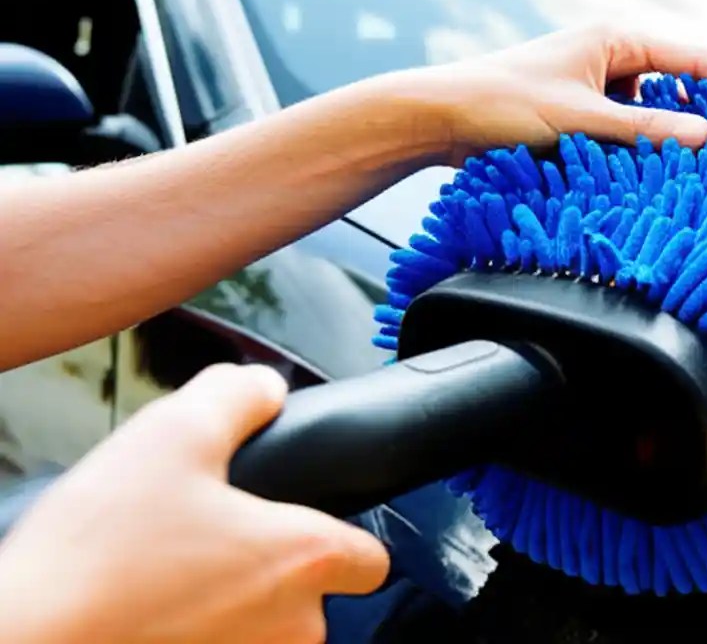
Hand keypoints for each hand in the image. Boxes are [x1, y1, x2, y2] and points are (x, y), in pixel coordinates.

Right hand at [0, 364, 388, 643]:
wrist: (26, 641)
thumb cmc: (96, 555)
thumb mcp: (171, 434)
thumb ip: (236, 398)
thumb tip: (265, 390)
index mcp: (302, 558)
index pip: (371, 560)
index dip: (344, 538)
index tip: (305, 526)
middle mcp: (293, 627)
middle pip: (314, 598)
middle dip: (271, 570)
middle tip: (208, 543)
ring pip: (267, 633)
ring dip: (234, 609)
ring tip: (169, 578)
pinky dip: (200, 634)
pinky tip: (153, 612)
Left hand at [366, 25, 706, 165]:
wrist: (439, 117)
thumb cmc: (501, 104)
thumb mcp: (578, 120)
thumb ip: (643, 128)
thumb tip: (706, 134)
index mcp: (617, 38)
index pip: (698, 57)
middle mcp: (615, 51)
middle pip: (692, 66)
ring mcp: (602, 78)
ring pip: (669, 93)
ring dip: (706, 109)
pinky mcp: (589, 106)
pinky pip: (643, 115)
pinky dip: (669, 129)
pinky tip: (690, 147)